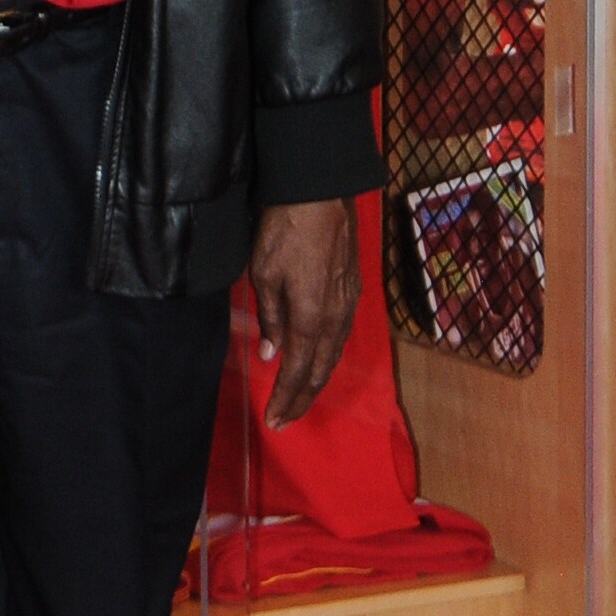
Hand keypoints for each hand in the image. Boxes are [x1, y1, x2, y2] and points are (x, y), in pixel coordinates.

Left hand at [250, 196, 359, 430]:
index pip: (298, 372)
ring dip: (315, 381)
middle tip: (284, 420)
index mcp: (311, 318)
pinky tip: (317, 361)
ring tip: (299, 399)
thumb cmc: (285, 231)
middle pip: (320, 371)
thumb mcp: (263, 275)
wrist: (320, 195)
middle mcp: (335, 318)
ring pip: (333, 356)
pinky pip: (340, 336)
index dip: (285, 398)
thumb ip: (270, 318)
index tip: (273, 420)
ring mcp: (348, 305)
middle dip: (301, 399)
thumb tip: (272, 354)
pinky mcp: (353, 291)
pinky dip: (327, 358)